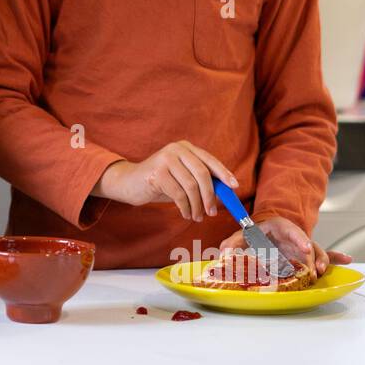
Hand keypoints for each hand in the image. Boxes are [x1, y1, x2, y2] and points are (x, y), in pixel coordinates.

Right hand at [93, 141, 237, 221]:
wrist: (129, 183)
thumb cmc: (160, 182)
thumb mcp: (182, 178)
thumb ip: (200, 180)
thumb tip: (225, 192)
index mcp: (185, 147)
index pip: (209, 160)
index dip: (224, 173)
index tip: (234, 186)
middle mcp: (176, 149)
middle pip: (202, 174)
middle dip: (210, 196)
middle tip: (212, 212)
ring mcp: (165, 159)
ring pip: (191, 186)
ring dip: (197, 206)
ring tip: (197, 216)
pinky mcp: (157, 173)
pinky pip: (179, 194)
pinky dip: (185, 208)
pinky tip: (185, 213)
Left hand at [219, 215, 352, 279]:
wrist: (264, 232)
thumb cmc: (255, 233)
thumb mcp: (243, 235)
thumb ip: (232, 242)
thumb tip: (223, 252)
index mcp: (280, 226)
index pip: (291, 230)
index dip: (299, 238)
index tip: (305, 247)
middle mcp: (295, 235)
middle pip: (306, 244)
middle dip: (311, 257)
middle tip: (313, 270)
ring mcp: (303, 245)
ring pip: (317, 251)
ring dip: (323, 260)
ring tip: (322, 271)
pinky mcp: (307, 255)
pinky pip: (324, 255)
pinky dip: (336, 257)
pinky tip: (347, 260)